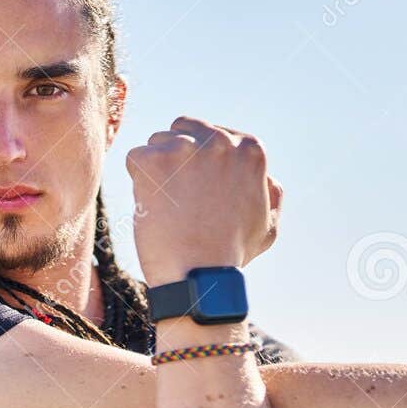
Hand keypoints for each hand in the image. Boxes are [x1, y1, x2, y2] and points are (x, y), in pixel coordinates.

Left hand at [125, 116, 280, 284]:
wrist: (199, 277)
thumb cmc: (231, 256)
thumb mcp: (268, 225)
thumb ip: (270, 194)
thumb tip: (267, 177)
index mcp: (250, 150)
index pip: (214, 134)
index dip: (201, 160)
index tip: (198, 186)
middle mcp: (220, 141)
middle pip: (184, 130)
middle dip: (179, 156)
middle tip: (178, 193)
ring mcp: (185, 148)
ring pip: (158, 142)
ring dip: (158, 168)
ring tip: (168, 205)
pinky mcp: (154, 160)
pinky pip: (136, 159)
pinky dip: (138, 182)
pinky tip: (152, 207)